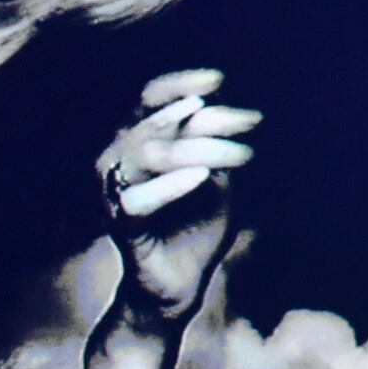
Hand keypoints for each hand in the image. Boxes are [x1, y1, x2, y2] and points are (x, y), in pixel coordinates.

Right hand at [98, 69, 260, 316]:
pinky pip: (138, 200)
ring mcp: (115, 194)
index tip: (219, 81)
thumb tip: (229, 113)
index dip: (180, 83)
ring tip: (240, 156)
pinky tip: (203, 178)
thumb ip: (217, 148)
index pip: (150, 99)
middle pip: (158, 123)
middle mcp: (119, 162)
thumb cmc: (196, 229)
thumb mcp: (217, 181)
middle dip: (210, 120)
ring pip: (148, 154)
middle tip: (252, 124)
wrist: (181, 287)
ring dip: (198, 149)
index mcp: (138, 143)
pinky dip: (171, 186)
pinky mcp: (122, 226)